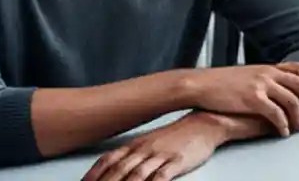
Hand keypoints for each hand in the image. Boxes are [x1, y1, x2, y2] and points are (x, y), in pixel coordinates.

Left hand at [81, 112, 226, 180]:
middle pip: (119, 170)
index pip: (108, 160)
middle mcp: (144, 149)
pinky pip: (161, 176)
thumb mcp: (150, 141)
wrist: (205, 123)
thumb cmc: (177, 135)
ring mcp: (161, 155)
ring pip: (137, 175)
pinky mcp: (177, 161)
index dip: (93, 174)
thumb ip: (132, 154)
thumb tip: (115, 167)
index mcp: (136, 144)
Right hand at [182, 63, 298, 136]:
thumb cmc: (224, 82)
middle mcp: (269, 74)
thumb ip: (267, 78)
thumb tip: (283, 88)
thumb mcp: (250, 74)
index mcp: (270, 67)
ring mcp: (261, 85)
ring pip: (292, 101)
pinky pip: (275, 113)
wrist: (201, 84)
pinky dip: (283, 124)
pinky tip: (284, 132)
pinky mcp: (252, 99)